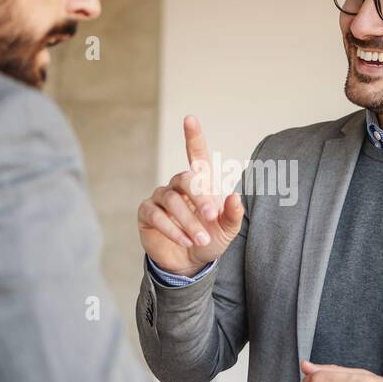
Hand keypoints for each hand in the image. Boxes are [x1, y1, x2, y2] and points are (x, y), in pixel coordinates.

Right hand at [137, 115, 243, 276]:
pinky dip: (172, 229)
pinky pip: (157, 215)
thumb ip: (233, 214)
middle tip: (212, 216)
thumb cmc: (209, 239)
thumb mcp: (227, 230)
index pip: (195, 154)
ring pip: (172, 200)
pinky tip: (185, 241)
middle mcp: (178, 185)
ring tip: (200, 239)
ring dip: (188, 221)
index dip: (193, 136)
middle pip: (186, 179)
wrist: (189, 263)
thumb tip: (236, 196)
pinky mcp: (146, 213)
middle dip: (200, 197)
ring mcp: (161, 197)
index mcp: (200, 183)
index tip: (190, 119)